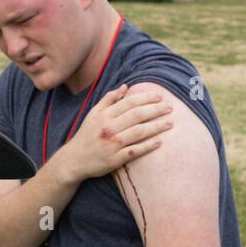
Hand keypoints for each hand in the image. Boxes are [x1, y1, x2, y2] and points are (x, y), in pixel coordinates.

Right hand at [55, 83, 172, 182]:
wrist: (74, 160)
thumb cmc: (86, 135)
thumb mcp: (93, 114)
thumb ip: (109, 99)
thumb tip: (125, 86)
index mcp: (104, 115)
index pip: (129, 103)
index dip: (146, 98)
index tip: (160, 96)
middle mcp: (109, 128)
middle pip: (137, 115)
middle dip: (155, 110)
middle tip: (171, 107)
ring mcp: (112, 144)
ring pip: (138, 132)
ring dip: (156, 127)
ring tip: (170, 123)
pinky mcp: (114, 160)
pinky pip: (134, 151)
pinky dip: (147, 146)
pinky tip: (159, 142)